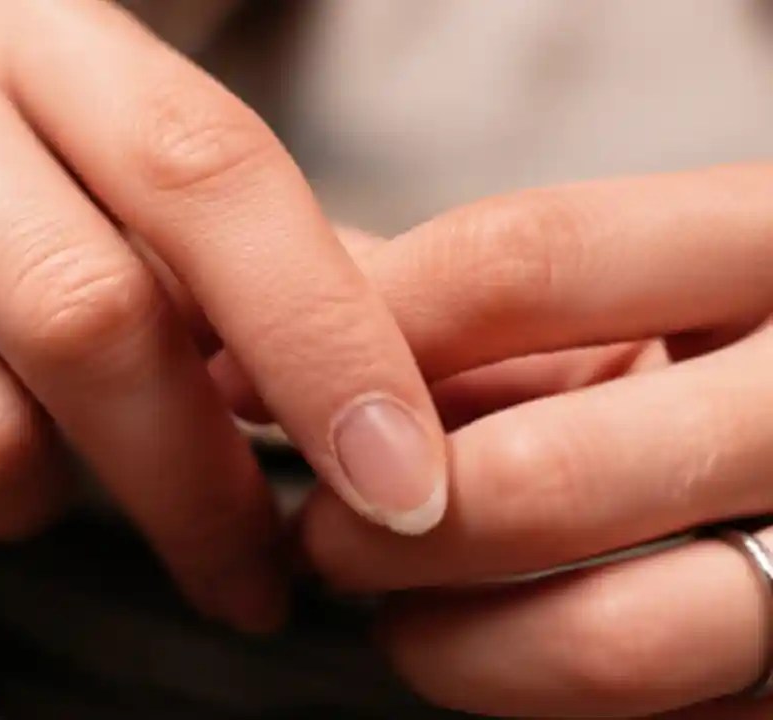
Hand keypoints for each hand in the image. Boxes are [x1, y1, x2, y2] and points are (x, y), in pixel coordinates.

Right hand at [0, 0, 448, 633]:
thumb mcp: (101, 176)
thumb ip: (252, 268)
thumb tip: (412, 389)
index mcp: (30, 33)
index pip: (206, 173)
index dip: (324, 341)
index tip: (403, 488)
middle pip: (90, 316)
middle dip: (200, 486)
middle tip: (253, 574)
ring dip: (34, 496)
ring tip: (24, 462)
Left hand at [290, 166, 772, 716]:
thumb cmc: (725, 343)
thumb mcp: (638, 279)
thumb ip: (474, 294)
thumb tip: (262, 336)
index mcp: (768, 244)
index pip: (521, 266)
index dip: (356, 327)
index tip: (245, 371)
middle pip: (536, 476)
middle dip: (374, 520)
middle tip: (315, 530)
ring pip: (606, 635)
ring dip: (448, 637)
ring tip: (395, 612)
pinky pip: (655, 712)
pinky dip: (531, 683)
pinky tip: (492, 639)